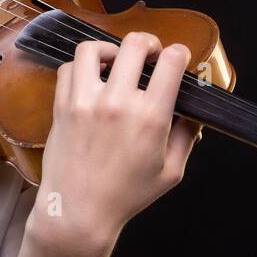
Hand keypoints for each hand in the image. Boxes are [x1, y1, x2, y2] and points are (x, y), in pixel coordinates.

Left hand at [27, 33, 202, 256]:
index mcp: (150, 116)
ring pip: (94, 49)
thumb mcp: (171, 171)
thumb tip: (194, 114)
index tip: (177, 59)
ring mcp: (85, 101)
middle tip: (150, 54)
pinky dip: (82, 66)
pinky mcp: (62, 106)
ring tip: (116, 62)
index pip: (171, 61)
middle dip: (149, 43)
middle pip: (135, 44)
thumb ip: (186, 137)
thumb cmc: (125, 196)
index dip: (179, 54)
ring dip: (110, 49)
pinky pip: (68, 68)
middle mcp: (117, 102)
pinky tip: (91, 79)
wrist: (78, 212)